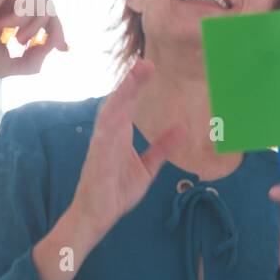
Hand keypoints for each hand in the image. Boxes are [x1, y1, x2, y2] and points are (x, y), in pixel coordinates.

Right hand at [0, 0, 68, 77]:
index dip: (54, 30)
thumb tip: (50, 46)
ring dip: (36, 28)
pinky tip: (2, 25)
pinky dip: (22, 18)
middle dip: (56, 29)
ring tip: (17, 40)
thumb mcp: (7, 65)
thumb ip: (31, 61)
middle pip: (46, 7)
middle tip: (56, 46)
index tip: (63, 48)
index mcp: (5, 15)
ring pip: (43, 4)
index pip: (37, 17)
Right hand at [68, 59, 184, 239]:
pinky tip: (120, 111)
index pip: (128, 103)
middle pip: (118, 102)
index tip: (149, 66)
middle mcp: (108, 135)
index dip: (136, 84)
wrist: (97, 216)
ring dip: (121, 95)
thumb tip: (182, 128)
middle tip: (145, 63)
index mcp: (118, 134)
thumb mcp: (147, 167)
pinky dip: (111, 123)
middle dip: (130, 82)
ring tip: (133, 78)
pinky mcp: (97, 161)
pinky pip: (103, 139)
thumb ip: (162, 147)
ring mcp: (101, 146)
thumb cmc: (116, 190)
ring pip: (110, 114)